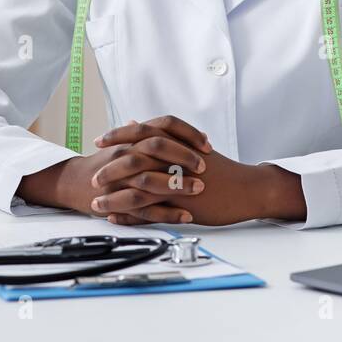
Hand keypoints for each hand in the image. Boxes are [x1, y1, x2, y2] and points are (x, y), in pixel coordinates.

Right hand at [16, 116, 209, 221]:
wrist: (76, 181)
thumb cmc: (107, 162)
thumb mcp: (128, 143)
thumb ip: (152, 135)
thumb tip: (179, 130)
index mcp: (133, 137)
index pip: (165, 125)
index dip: (188, 133)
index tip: (206, 144)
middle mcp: (127, 152)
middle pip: (159, 147)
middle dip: (184, 156)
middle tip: (204, 166)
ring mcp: (122, 177)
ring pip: (152, 178)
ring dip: (178, 184)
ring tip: (199, 189)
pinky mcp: (120, 201)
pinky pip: (147, 208)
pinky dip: (169, 213)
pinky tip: (187, 216)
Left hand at [95, 117, 305, 225]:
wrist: (248, 188)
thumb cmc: (221, 169)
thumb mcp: (192, 146)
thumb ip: (164, 135)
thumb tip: (137, 122)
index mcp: (177, 142)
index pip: (141, 133)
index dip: (118, 136)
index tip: (99, 141)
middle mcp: (175, 159)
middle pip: (134, 159)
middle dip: (110, 168)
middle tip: (93, 177)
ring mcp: (178, 183)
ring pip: (138, 188)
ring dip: (114, 197)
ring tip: (96, 205)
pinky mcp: (182, 204)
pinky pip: (150, 211)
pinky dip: (130, 215)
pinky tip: (115, 219)